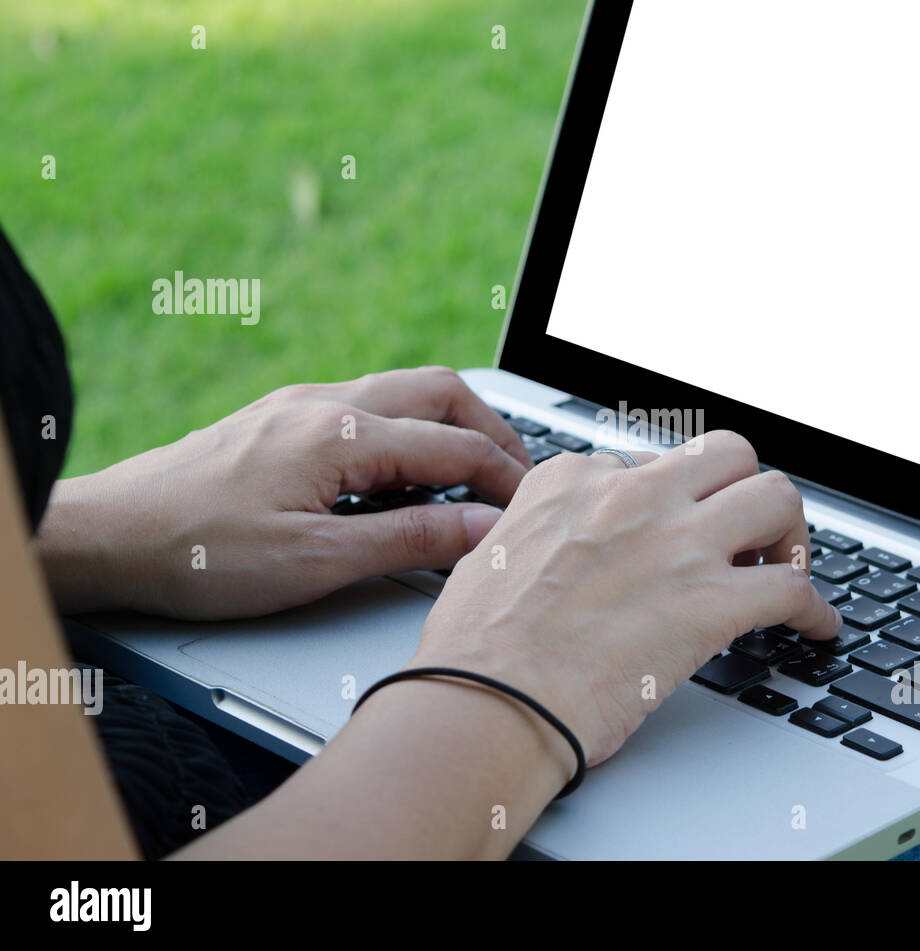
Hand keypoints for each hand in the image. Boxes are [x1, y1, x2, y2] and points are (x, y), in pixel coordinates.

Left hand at [36, 367, 530, 619]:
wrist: (107, 534)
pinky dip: (408, 432)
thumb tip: (486, 528)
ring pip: (403, 392)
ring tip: (472, 477)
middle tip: (518, 476)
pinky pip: (367, 406)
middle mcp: (324, 404)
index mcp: (340, 434)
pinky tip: (403, 477)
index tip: (532, 509)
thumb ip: (411, 539)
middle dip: (492, 429)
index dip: (506, 479)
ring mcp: (300, 405)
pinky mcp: (281, 418)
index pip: (455, 447)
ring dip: (450, 426)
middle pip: (441, 392)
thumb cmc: (200, 554)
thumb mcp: (316, 561)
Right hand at [410, 430, 840, 767]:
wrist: (486, 702)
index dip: (672, 503)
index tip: (678, 530)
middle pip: (727, 455)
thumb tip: (557, 546)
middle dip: (742, 491)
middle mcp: (632, 496)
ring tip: (782, 567)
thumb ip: (541, 533)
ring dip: (787, 533)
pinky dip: (814, 609)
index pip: (651, 466)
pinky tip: (813, 628)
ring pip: (776, 496)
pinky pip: (793, 588)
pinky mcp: (711, 603)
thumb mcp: (493, 555)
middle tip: (743, 534)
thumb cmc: (478, 649)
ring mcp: (677, 544)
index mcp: (574, 480)